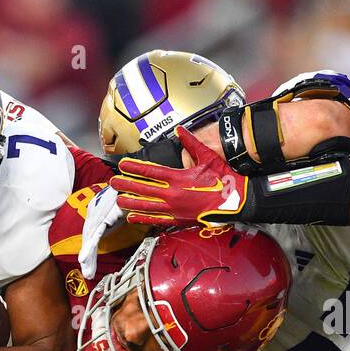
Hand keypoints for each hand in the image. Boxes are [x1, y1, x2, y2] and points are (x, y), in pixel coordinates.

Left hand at [78, 186, 123, 278]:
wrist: (134, 185)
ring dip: (88, 255)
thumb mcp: (123, 212)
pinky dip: (91, 245)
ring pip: (90, 237)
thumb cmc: (130, 196)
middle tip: (87, 272)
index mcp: (98, 212)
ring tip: (86, 269)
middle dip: (88, 256)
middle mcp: (95, 211)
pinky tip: (85, 257)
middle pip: (89, 237)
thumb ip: (116, 222)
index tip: (90, 266)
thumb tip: (114, 230)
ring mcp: (98, 213)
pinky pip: (96, 232)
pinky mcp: (104, 215)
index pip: (92, 235)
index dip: (90, 251)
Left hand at [111, 126, 248, 228]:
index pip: (150, 172)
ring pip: (146, 206)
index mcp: (178, 178)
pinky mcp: (178, 219)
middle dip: (126, 185)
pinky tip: (132, 218)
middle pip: (143, 189)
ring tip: (118, 199)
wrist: (235, 202)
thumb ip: (191, 143)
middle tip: (113, 182)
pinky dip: (142, 219)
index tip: (123, 165)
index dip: (134, 168)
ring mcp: (174, 209)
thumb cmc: (224, 180)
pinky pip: (156, 220)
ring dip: (130, 203)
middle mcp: (172, 195)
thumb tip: (181, 130)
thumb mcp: (208, 157)